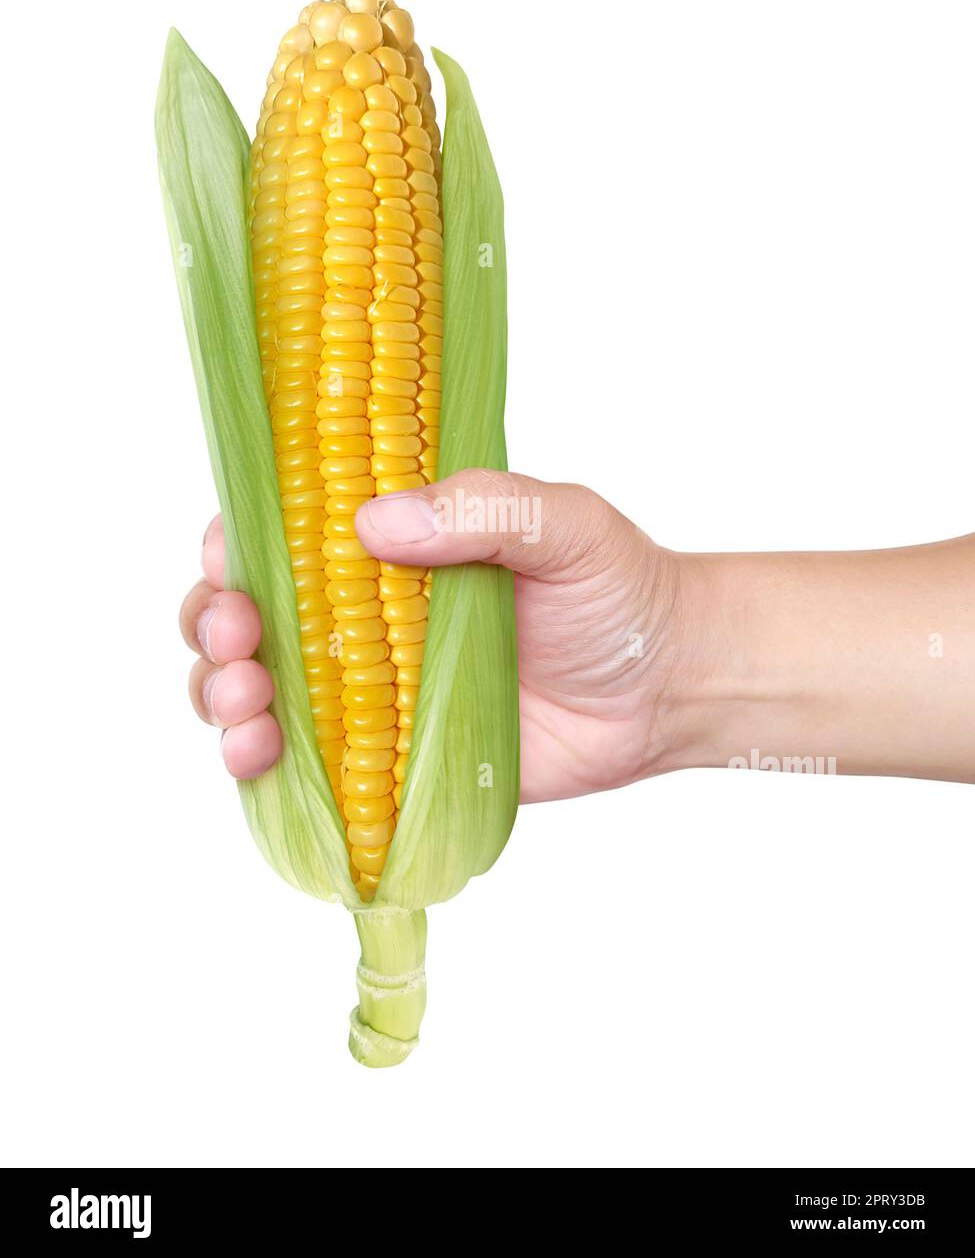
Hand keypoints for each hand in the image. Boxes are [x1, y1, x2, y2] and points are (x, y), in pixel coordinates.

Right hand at [179, 471, 685, 797]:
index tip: (231, 558)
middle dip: (212, 623)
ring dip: (219, 692)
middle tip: (237, 637)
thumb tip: (374, 525)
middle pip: (243, 611)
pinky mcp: (383, 762)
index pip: (281, 529)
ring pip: (251, 686)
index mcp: (389, 541)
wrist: (665, 689)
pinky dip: (255, 763)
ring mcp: (365, 690)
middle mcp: (359, 611)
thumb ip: (483, 508)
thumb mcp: (565, 524)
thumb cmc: (615, 591)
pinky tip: (258, 759)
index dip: (235, 542)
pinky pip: (298, 765)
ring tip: (247, 704)